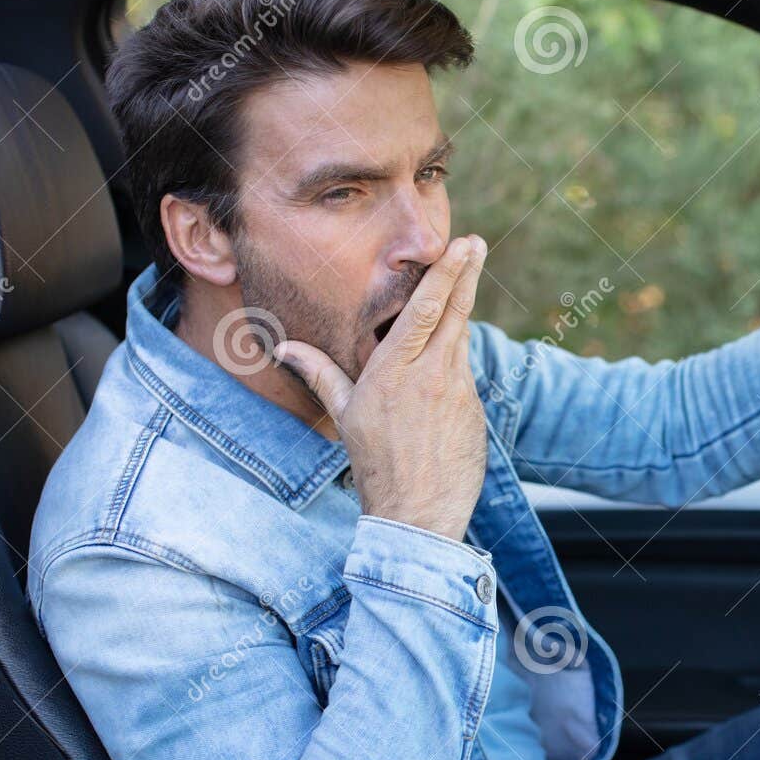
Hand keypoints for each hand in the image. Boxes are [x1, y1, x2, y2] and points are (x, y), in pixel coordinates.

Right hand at [275, 236, 489, 540]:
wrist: (416, 515)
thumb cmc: (374, 465)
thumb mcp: (344, 416)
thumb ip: (321, 375)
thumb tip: (284, 348)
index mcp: (396, 371)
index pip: (426, 310)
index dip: (446, 273)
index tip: (461, 246)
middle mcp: (432, 375)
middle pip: (454, 312)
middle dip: (466, 274)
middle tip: (475, 244)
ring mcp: (458, 392)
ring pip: (461, 340)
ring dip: (462, 312)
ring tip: (464, 281)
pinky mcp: (475, 411)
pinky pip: (465, 374)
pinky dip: (457, 360)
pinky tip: (449, 360)